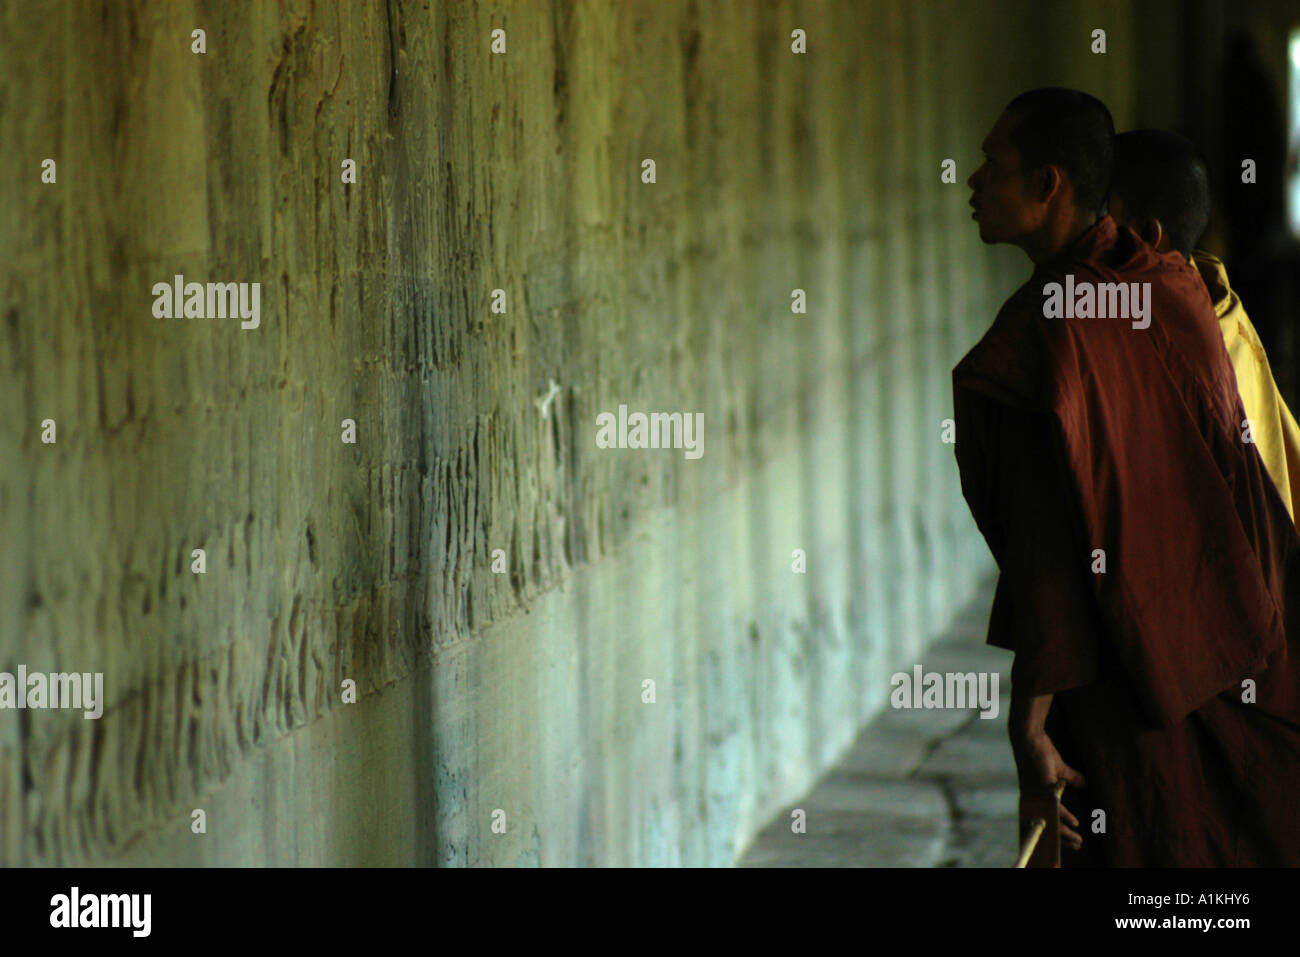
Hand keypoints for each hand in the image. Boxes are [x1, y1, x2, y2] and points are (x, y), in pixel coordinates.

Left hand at [1011, 728, 1086, 851]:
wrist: (1031, 737)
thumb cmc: (1042, 752)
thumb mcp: (1059, 769)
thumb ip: (1071, 777)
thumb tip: (1085, 783)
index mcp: (1034, 797)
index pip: (1043, 821)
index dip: (1054, 833)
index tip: (1065, 843)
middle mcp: (1032, 799)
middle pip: (1046, 826)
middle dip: (1061, 839)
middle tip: (1076, 846)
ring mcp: (1036, 794)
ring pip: (1050, 821)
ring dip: (1064, 833)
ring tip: (1077, 840)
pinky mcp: (1042, 786)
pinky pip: (1053, 807)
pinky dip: (1064, 816)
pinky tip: (1074, 822)